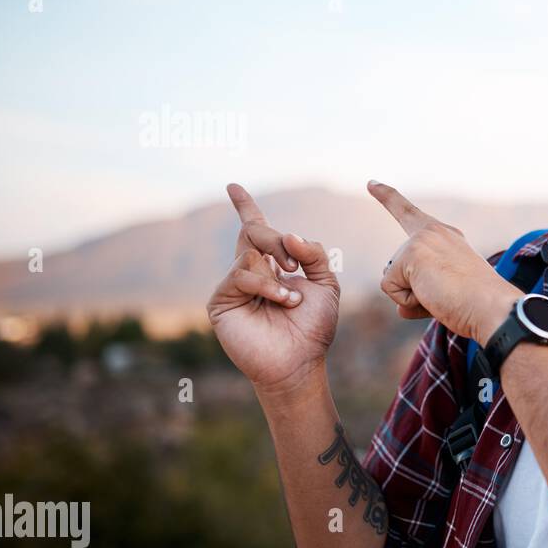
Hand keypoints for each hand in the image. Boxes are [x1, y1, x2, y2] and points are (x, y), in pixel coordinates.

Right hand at [206, 183, 341, 393]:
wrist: (300, 361)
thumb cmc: (313, 327)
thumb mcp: (326, 285)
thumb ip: (314, 255)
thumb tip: (291, 235)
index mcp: (273, 265)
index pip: (255, 230)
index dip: (245, 207)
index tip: (233, 187)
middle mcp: (250, 271)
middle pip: (254, 233)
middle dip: (277, 241)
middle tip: (293, 265)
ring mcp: (233, 286)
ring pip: (250, 253)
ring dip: (278, 274)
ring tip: (292, 300)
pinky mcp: (221, 301)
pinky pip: (241, 273)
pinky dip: (266, 285)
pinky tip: (283, 301)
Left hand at [368, 180, 519, 342]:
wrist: (491, 307)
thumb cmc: (475, 305)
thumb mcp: (445, 293)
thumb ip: (420, 294)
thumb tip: (400, 308)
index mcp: (446, 236)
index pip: (408, 213)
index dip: (388, 197)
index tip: (371, 183)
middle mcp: (434, 232)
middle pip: (395, 268)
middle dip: (408, 292)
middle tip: (446, 296)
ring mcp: (422, 240)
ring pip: (393, 280)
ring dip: (412, 298)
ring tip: (444, 295)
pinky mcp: (411, 254)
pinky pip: (390, 289)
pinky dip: (409, 301)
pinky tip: (433, 296)